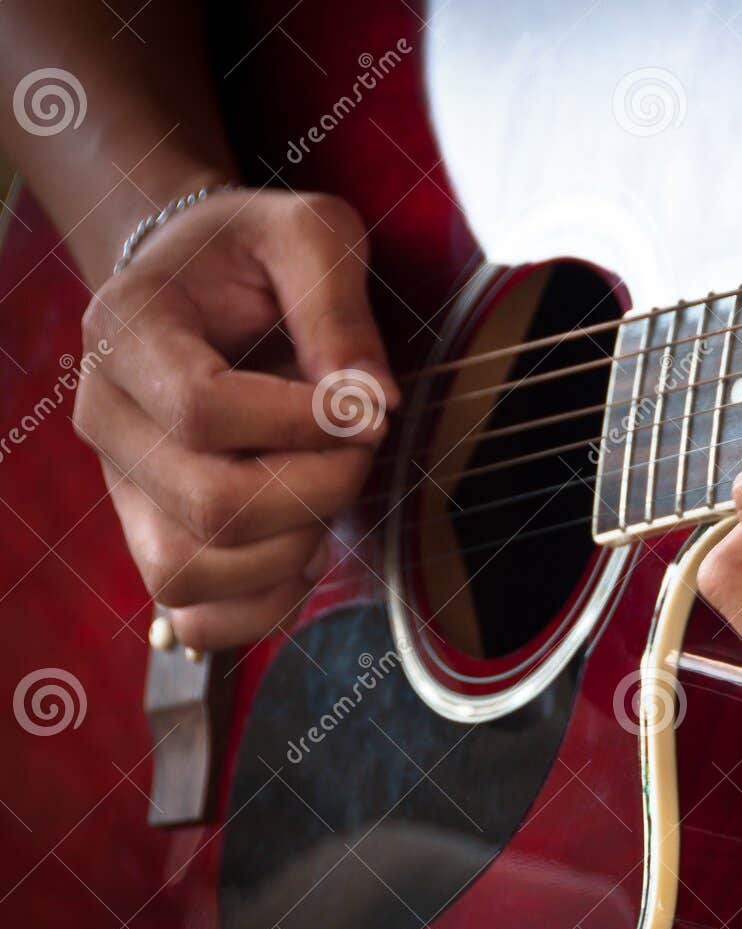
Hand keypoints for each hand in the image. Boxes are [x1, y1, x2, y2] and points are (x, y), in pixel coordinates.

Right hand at [73, 188, 399, 650]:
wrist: (201, 283)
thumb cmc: (254, 254)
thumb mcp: (310, 233)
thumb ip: (339, 303)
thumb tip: (370, 401)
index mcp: (127, 332)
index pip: (202, 410)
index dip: (302, 424)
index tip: (367, 408)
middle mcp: (106, 417)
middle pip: (207, 504)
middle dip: (316, 489)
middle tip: (361, 450)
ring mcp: (124, 487)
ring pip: (190, 573)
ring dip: (290, 551)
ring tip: (328, 495)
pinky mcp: (153, 535)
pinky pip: (194, 617)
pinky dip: (263, 607)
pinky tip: (304, 553)